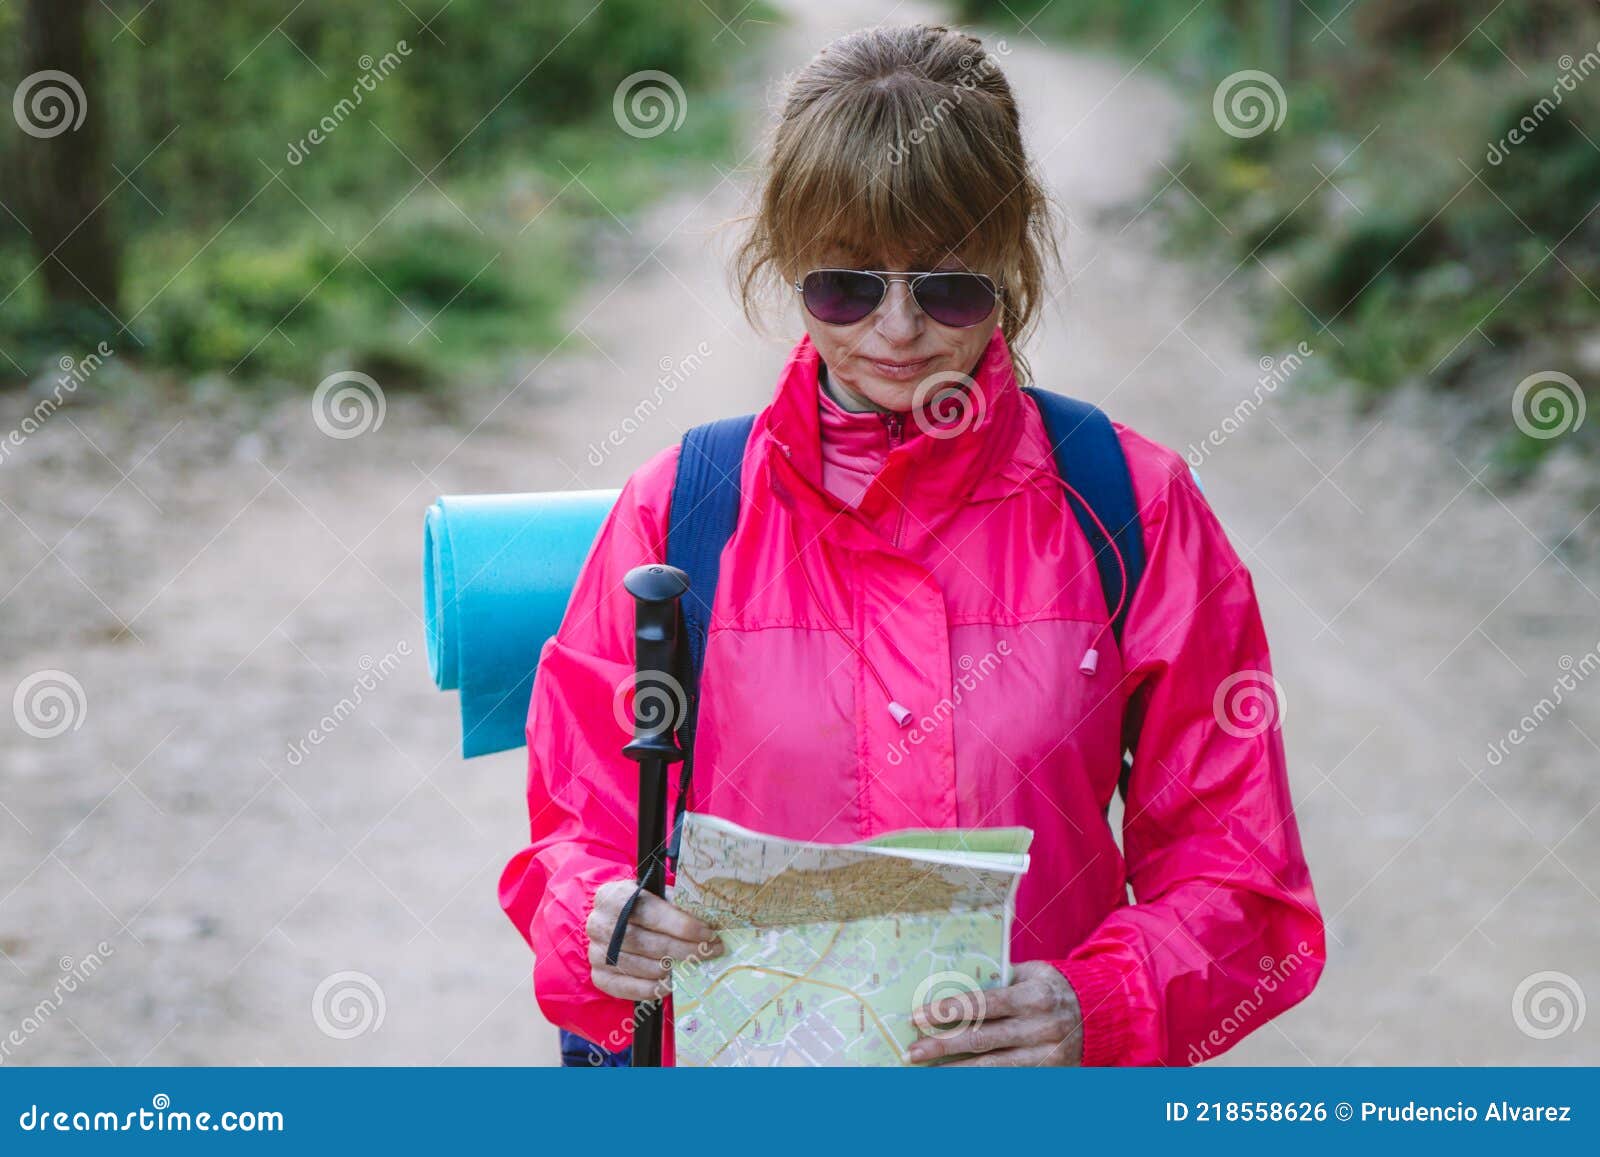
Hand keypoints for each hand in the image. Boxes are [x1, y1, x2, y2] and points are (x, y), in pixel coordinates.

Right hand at [586, 879, 724, 1002]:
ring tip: (692, 966)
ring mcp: (596, 951)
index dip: (681, 924)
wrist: (615, 924)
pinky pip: (627, 988)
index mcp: (613, 896)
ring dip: (670, 969)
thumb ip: (676, 904)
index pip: (649, 910)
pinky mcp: (599, 976)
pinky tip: (670, 983)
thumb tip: (707, 919)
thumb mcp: (656, 896)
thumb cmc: (643, 908)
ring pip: (639, 965)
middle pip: (645, 941)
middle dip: (683, 948)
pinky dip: (652, 988)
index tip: (708, 932)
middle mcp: (598, 923)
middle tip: (710, 951)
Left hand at [907, 960, 1083, 1065]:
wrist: (1101, 1014)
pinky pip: (1007, 1080)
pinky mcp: (1047, 1074)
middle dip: (942, 1046)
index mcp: (1034, 996)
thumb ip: (999, 978)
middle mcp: (1040, 1028)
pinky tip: (957, 1082)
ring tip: (926, 1073)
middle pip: (981, 1039)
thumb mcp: (1033, 973)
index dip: (948, 1011)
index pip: (982, 1004)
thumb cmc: (1054, 988)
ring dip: (955, 1071)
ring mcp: (1045, 1055)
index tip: (918, 1017)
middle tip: (912, 1051)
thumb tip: (955, 981)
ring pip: (991, 1067)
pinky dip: (980, 1082)